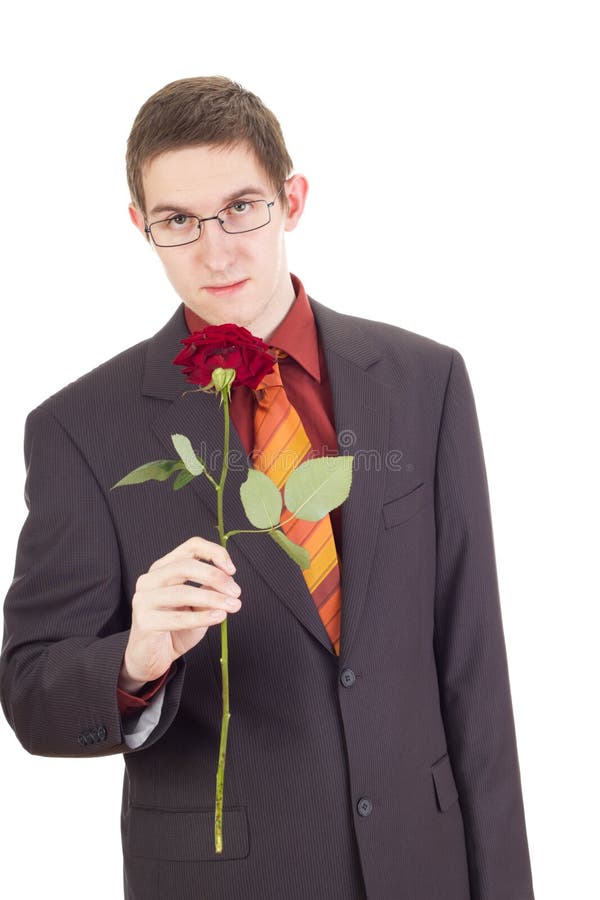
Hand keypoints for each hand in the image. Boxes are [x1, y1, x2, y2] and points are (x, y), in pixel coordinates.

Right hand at [119, 536, 241, 691]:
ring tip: (232, 606)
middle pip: (186, 566)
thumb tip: (228, 580)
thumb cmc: (174, 628)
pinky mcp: (144, 621)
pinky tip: (218, 617)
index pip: (191, 547)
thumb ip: (207, 589)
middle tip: (236, 591)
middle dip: (216, 577)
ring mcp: (144, 599)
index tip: (232, 570)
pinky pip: (177, 618)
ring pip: (183, 592)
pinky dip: (202, 617)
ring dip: (213, 598)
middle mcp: (150, 579)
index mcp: (163, 568)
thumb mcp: (196, 605)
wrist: (151, 658)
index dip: (214, 553)